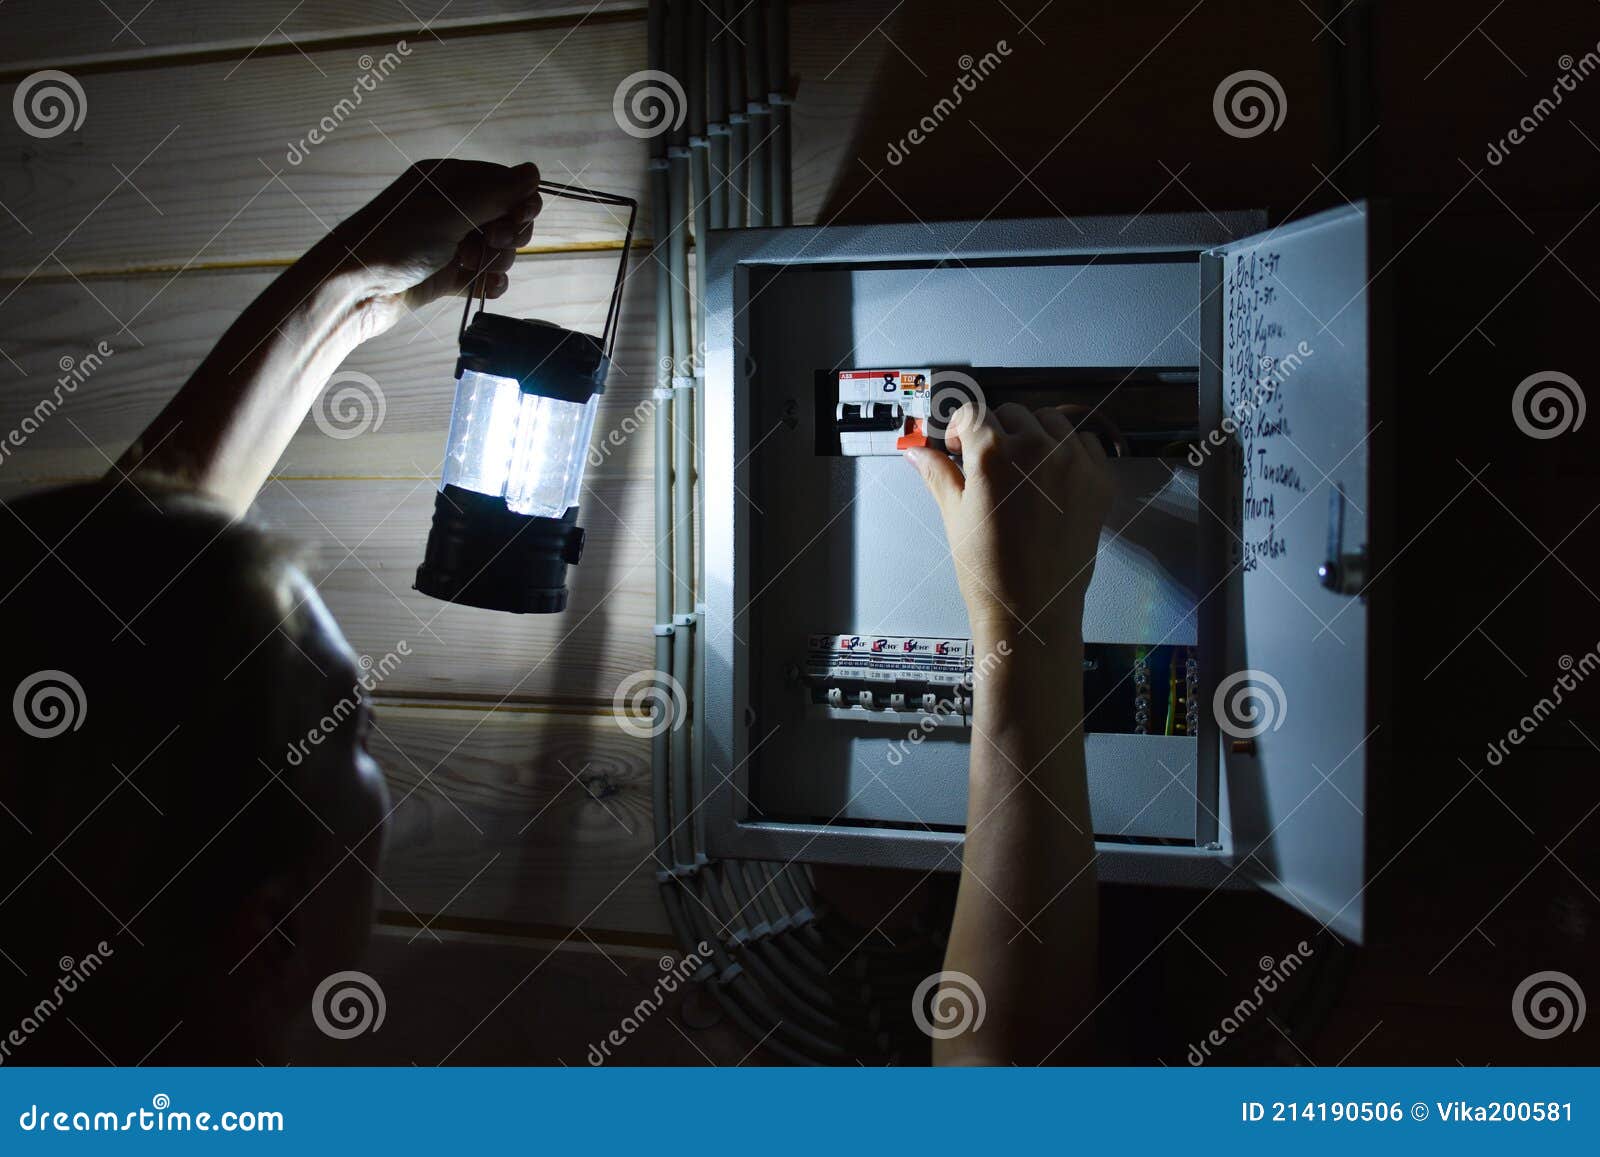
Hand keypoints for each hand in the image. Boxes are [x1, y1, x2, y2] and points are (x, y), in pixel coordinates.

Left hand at [322, 159, 544, 333]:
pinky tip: (483, 287)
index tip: (519, 218)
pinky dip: (488, 283)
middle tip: (490, 242)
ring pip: (498, 251)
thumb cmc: (395, 240)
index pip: (506, 184)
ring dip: (496, 261)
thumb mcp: (450, 210)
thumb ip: (497, 193)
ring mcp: (450, 243)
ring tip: (471, 266)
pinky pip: (484, 277)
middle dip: (508, 234)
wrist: (355, 290)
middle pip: (507, 218)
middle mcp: (452, 208)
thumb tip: (534, 172)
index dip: (520, 202)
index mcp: (450, 180)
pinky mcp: (447, 275)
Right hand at [905, 403, 1115, 640]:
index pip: (974, 412)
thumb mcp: (955, 516)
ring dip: (1032, 432)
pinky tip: (1052, 472)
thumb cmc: (990, 573)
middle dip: (995, 429)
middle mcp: (1038, 451)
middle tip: (986, 460)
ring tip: (1021, 464)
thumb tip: (917, 451)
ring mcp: (1074, 464)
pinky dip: (1069, 448)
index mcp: (995, 455)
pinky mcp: (1098, 482)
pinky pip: (1086, 443)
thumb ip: (938, 473)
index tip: (959, 443)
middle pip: (1012, 413)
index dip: (961, 426)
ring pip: (1051, 420)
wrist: (1031, 611)